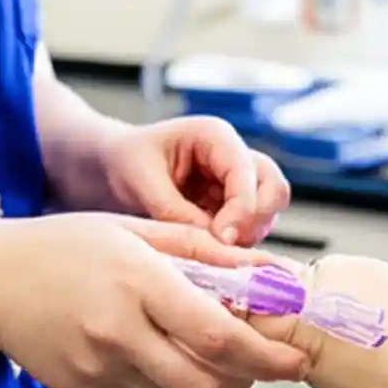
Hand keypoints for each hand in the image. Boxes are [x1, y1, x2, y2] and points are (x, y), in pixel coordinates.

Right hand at [0, 213, 308, 387]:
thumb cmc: (65, 246)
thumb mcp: (137, 231)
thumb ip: (206, 255)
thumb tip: (270, 273)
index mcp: (136, 284)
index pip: (218, 336)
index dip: (267, 355)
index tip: (297, 359)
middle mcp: (118, 332)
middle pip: (207, 384)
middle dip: (248, 379)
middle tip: (265, 361)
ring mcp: (98, 368)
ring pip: (176, 385)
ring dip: (199, 365)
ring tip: (178, 325)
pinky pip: (141, 386)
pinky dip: (156, 366)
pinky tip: (129, 333)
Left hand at [99, 117, 289, 246]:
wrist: (112, 168)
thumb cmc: (125, 161)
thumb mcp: (142, 182)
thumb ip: (176, 211)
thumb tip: (211, 242)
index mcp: (214, 136)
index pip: (248, 172)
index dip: (242, 208)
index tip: (221, 238)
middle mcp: (234, 157)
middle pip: (274, 189)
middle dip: (256, 220)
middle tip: (225, 246)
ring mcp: (236, 183)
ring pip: (268, 212)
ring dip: (247, 235)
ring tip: (211, 249)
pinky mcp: (231, 207)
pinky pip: (249, 228)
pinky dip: (237, 243)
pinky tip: (209, 250)